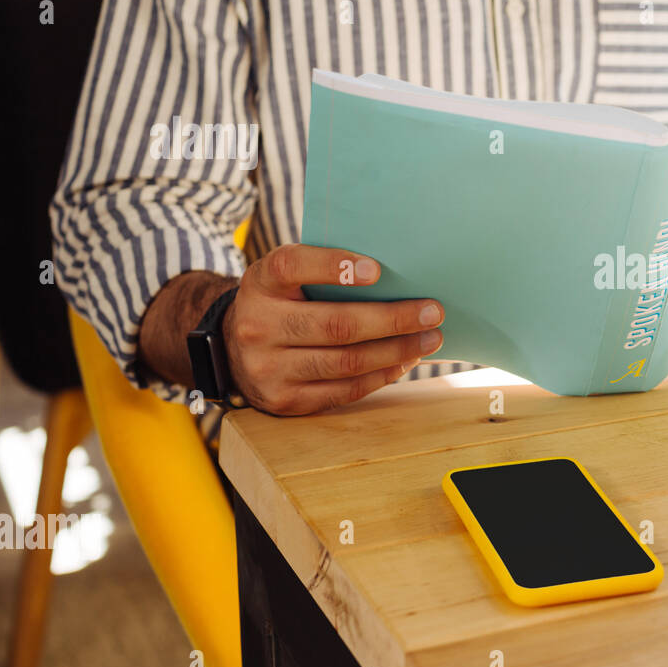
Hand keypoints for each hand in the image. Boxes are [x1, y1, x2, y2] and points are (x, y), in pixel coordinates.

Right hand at [224, 244, 443, 414]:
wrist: (234, 349)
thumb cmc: (281, 302)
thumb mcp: (287, 277)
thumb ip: (325, 270)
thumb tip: (397, 276)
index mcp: (261, 283)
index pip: (292, 266)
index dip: (334, 266)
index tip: (378, 270)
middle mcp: (258, 326)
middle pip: (336, 324)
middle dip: (393, 319)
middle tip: (433, 312)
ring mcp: (268, 368)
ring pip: (346, 362)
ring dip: (396, 351)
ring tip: (429, 339)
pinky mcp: (285, 400)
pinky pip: (344, 390)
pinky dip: (381, 375)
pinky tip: (404, 361)